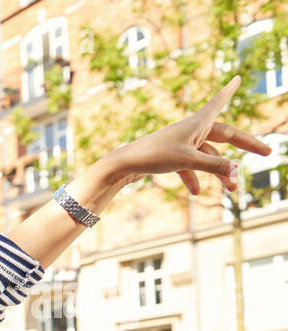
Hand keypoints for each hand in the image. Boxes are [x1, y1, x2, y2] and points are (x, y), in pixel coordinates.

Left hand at [106, 75, 272, 194]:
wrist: (123, 165)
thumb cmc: (154, 155)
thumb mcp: (188, 161)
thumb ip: (214, 166)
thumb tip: (237, 171)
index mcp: (197, 123)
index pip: (219, 102)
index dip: (229, 91)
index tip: (238, 77)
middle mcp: (191, 130)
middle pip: (225, 136)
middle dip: (246, 145)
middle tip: (267, 151)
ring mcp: (182, 144)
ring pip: (209, 156)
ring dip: (220, 172)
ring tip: (231, 190)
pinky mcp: (171, 157)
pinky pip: (190, 167)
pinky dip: (195, 179)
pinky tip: (197, 194)